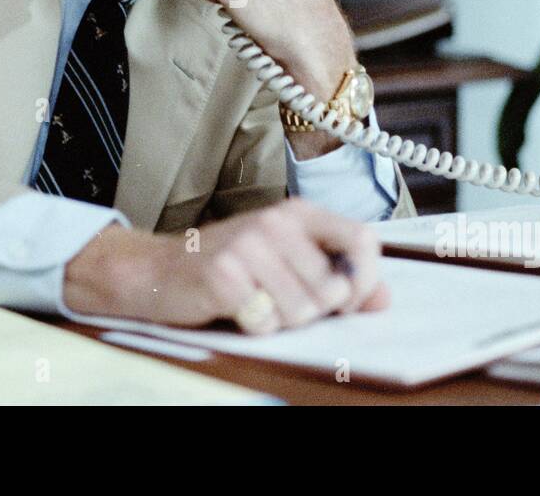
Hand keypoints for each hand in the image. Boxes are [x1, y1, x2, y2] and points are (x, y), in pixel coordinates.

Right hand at [63, 199, 389, 332]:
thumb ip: (337, 275)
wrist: (156, 269)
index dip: (366, 278)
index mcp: (298, 213)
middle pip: (333, 289)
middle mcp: (275, 222)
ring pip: (302, 310)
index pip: (363, 239)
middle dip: (313, 311)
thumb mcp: (286, 260)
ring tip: (256, 303)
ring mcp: (247, 246)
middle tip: (279, 300)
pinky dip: (254, 327)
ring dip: (281, 321)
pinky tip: (235, 309)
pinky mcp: (223, 275)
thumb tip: (383, 299)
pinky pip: (265, 322)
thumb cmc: (229, 267)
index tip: (348, 300)